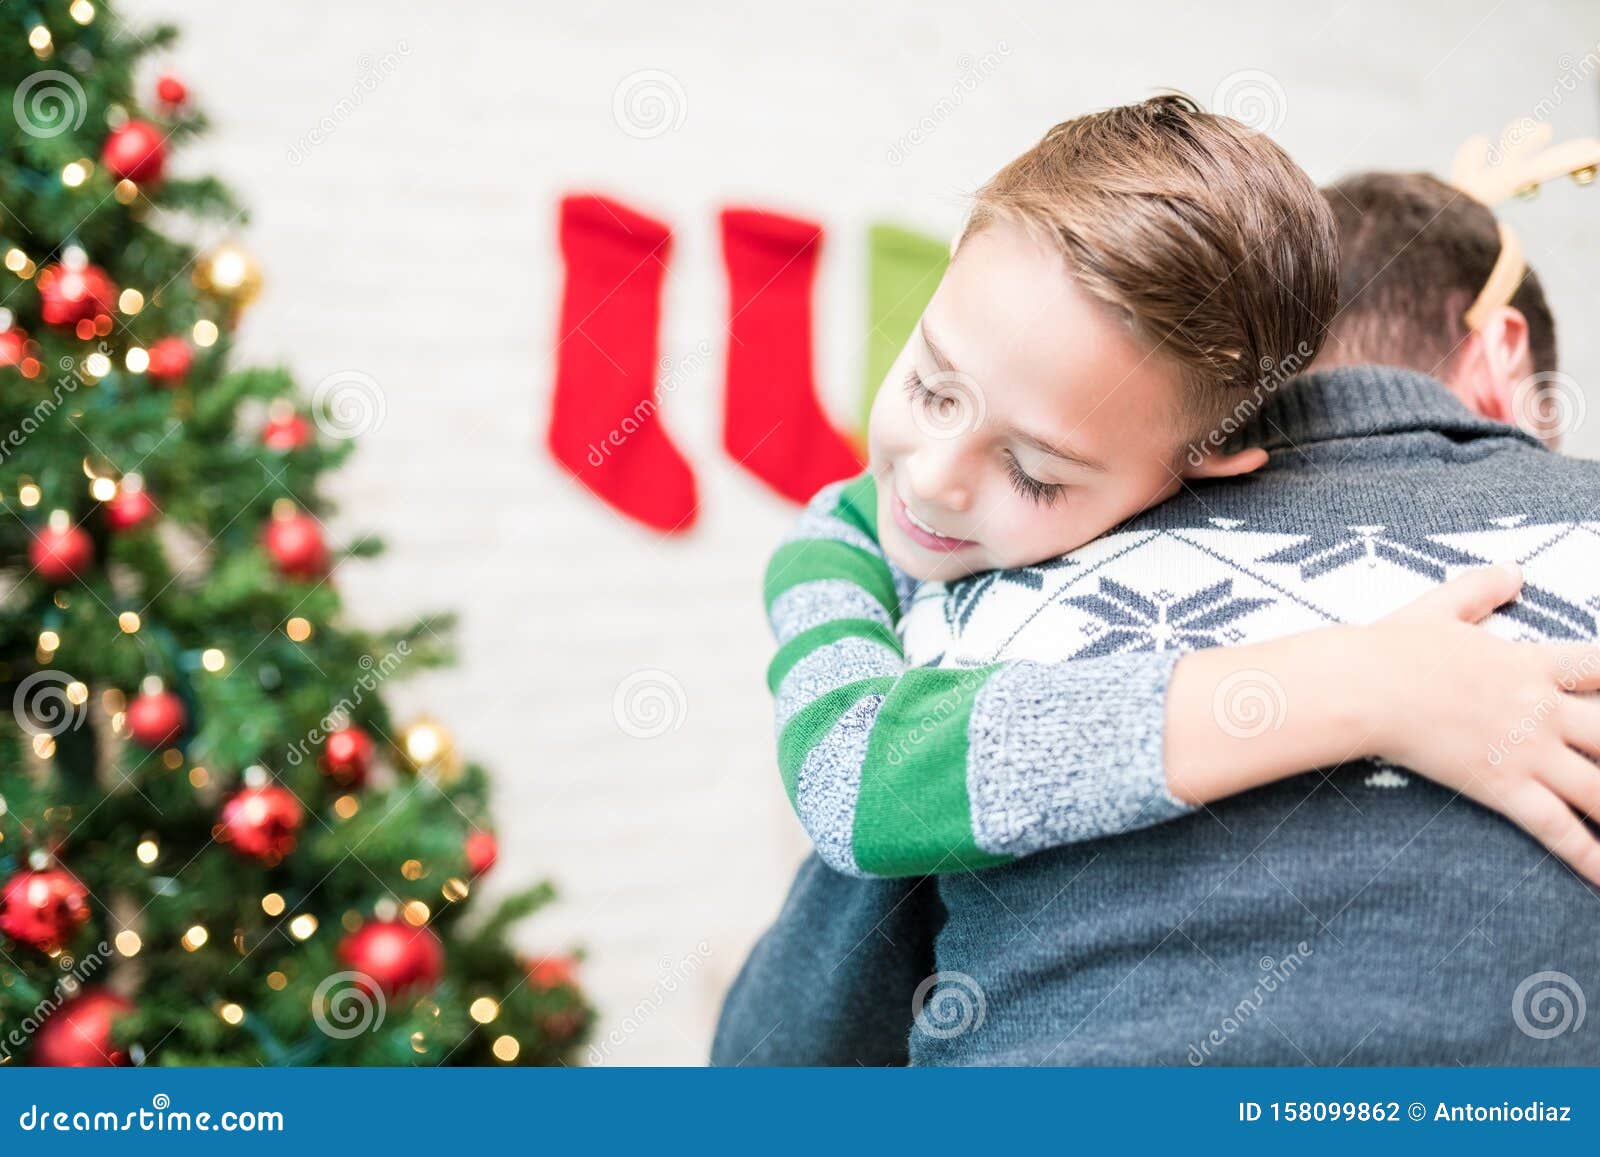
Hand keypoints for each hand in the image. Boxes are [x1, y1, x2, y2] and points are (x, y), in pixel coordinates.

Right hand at [1367, 563, 1599, 885]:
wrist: (1364, 687)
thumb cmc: (1394, 647)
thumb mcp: (1440, 606)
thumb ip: (1481, 589)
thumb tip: (1513, 570)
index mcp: (1531, 662)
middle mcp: (1542, 708)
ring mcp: (1526, 751)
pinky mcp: (1503, 786)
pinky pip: (1557, 828)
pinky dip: (1589, 857)